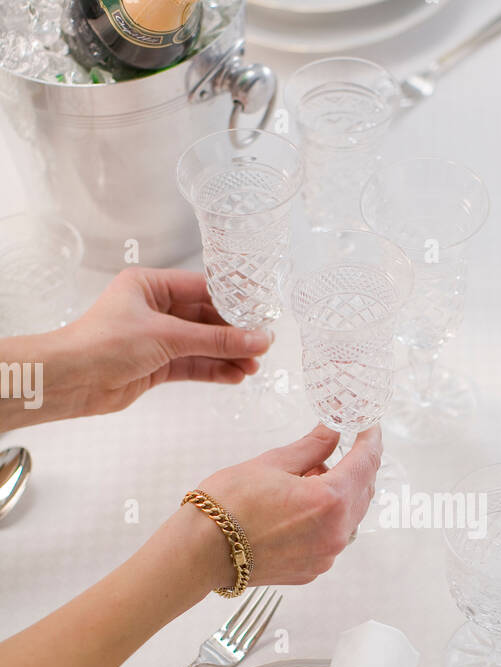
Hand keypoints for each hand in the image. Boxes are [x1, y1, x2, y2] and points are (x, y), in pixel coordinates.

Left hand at [21, 266, 271, 422]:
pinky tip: (236, 376)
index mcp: (149, 285)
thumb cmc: (105, 344)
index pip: (201, 289)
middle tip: (263, 345)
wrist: (71, 380)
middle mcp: (153, 309)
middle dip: (233, 335)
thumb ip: (215, 341)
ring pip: (201, 345)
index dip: (233, 303)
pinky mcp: (156, 365)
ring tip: (254, 366)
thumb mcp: (166, 336)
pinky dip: (213, 370)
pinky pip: (192, 365)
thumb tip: (258, 341)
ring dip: (227, 356)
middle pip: (204, 319)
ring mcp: (155, 339)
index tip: (261, 315)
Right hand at [178, 424, 382, 590]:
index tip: (368, 426)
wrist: (199, 553)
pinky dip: (325, 518)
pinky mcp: (311, 570)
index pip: (366, 462)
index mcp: (330, 501)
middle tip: (333, 447)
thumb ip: (311, 447)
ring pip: (348, 516)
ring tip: (302, 479)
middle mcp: (336, 533)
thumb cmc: (228, 506)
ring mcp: (325, 556)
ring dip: (337, 494)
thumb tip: (332, 431)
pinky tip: (298, 507)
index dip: (370, 439)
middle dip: (353, 466)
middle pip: (363, 491)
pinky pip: (331, 537)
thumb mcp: (272, 463)